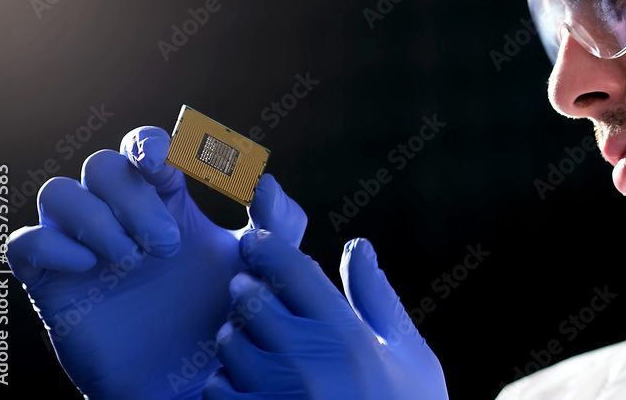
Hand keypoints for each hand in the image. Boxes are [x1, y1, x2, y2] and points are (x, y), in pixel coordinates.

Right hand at [6, 126, 307, 398]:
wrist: (191, 381)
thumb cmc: (224, 318)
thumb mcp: (262, 269)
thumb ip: (278, 224)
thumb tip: (265, 179)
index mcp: (166, 202)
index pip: (145, 148)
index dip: (149, 144)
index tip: (164, 164)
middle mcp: (119, 216)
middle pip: (101, 165)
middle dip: (133, 198)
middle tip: (168, 247)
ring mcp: (83, 247)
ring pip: (58, 192)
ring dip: (96, 219)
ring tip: (132, 262)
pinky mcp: (53, 284)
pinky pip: (25, 242)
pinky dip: (54, 245)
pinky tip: (90, 269)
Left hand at [202, 230, 447, 398]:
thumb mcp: (408, 354)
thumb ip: (376, 297)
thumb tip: (358, 246)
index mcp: (349, 338)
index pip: (295, 271)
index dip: (268, 247)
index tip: (256, 241)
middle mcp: (309, 365)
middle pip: (251, 300)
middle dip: (248, 287)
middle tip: (253, 290)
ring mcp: (277, 398)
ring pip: (229, 342)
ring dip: (236, 333)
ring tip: (256, 340)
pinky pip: (217, 387)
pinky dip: (227, 378)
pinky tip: (249, 381)